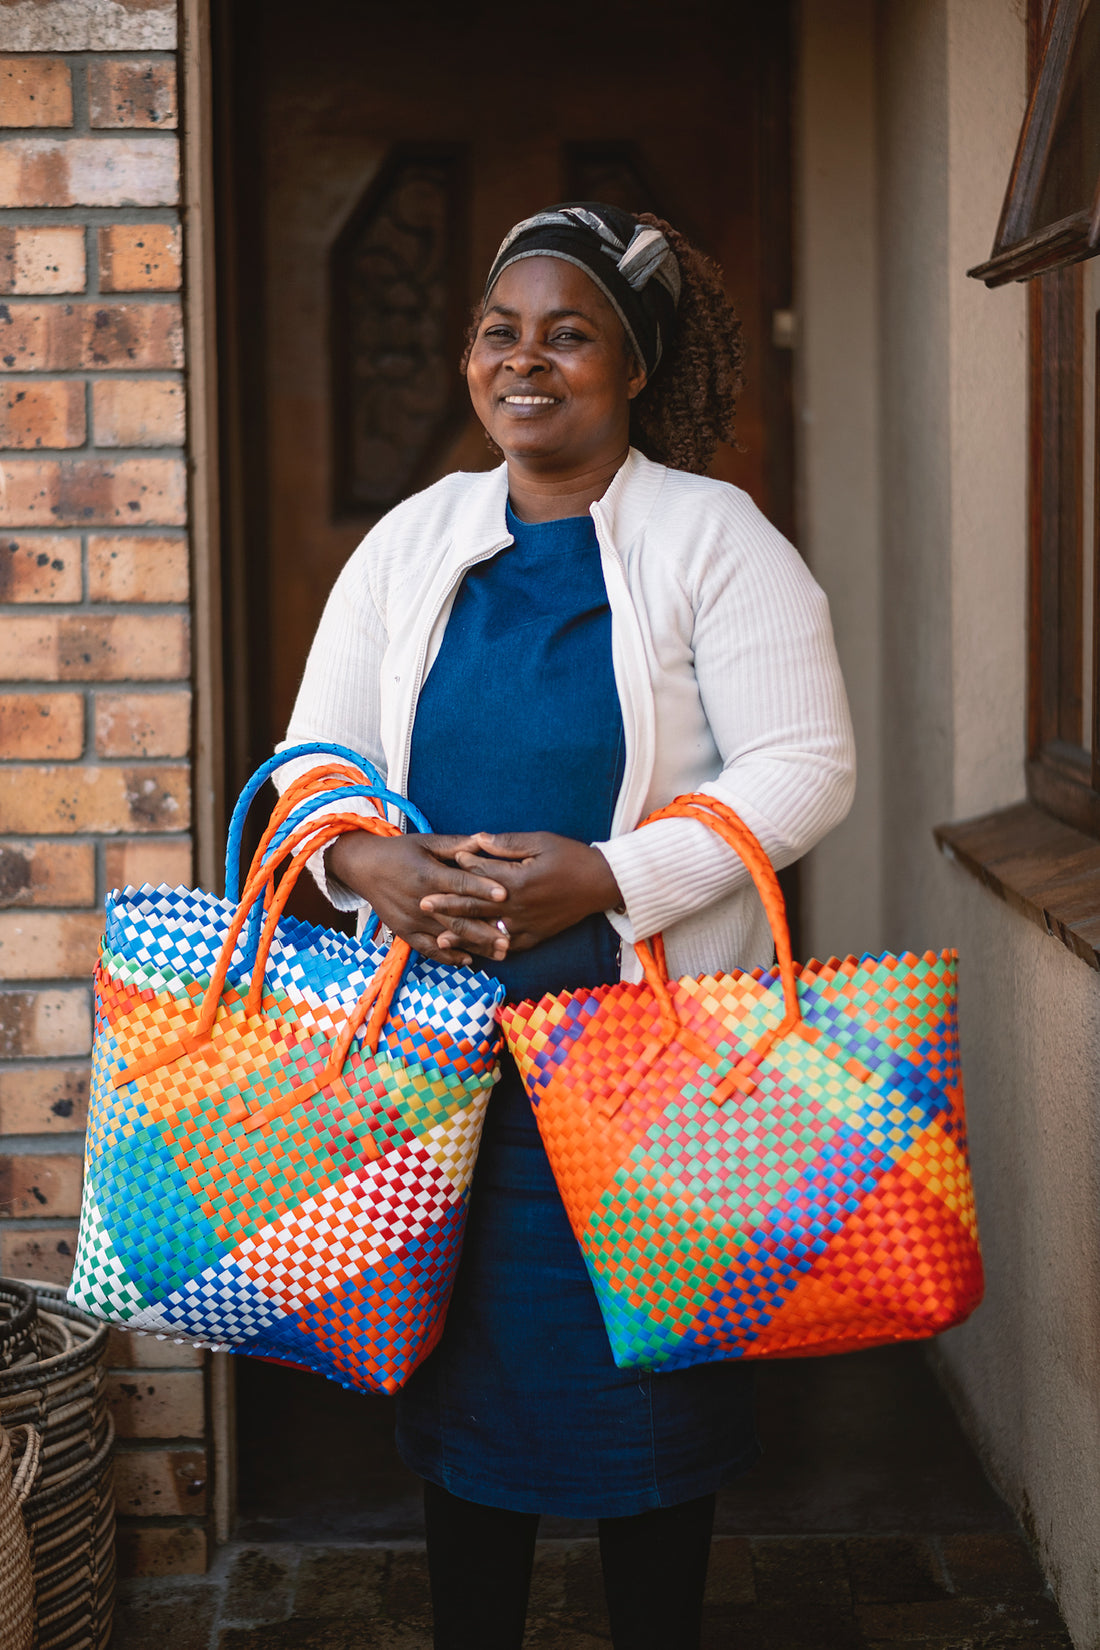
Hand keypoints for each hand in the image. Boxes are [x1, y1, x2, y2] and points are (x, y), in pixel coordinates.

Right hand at [326, 830, 509, 967]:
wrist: (363, 867)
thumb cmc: (399, 851)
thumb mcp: (426, 842)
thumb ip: (456, 845)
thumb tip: (484, 839)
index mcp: (427, 875)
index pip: (459, 883)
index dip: (482, 888)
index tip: (505, 895)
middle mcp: (420, 900)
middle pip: (456, 917)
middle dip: (484, 930)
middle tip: (509, 939)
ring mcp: (411, 919)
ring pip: (446, 936)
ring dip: (473, 946)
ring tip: (499, 954)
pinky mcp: (404, 931)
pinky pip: (427, 948)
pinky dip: (448, 956)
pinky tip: (468, 960)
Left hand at [422, 832, 622, 953]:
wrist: (601, 884)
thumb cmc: (571, 857)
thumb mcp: (540, 842)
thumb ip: (506, 843)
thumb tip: (477, 840)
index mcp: (518, 880)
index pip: (481, 874)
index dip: (461, 867)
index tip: (443, 863)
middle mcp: (518, 906)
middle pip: (477, 906)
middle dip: (448, 905)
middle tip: (422, 904)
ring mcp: (526, 925)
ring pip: (488, 932)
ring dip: (463, 934)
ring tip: (439, 937)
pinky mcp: (535, 937)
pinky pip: (507, 945)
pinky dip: (489, 949)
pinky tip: (474, 951)